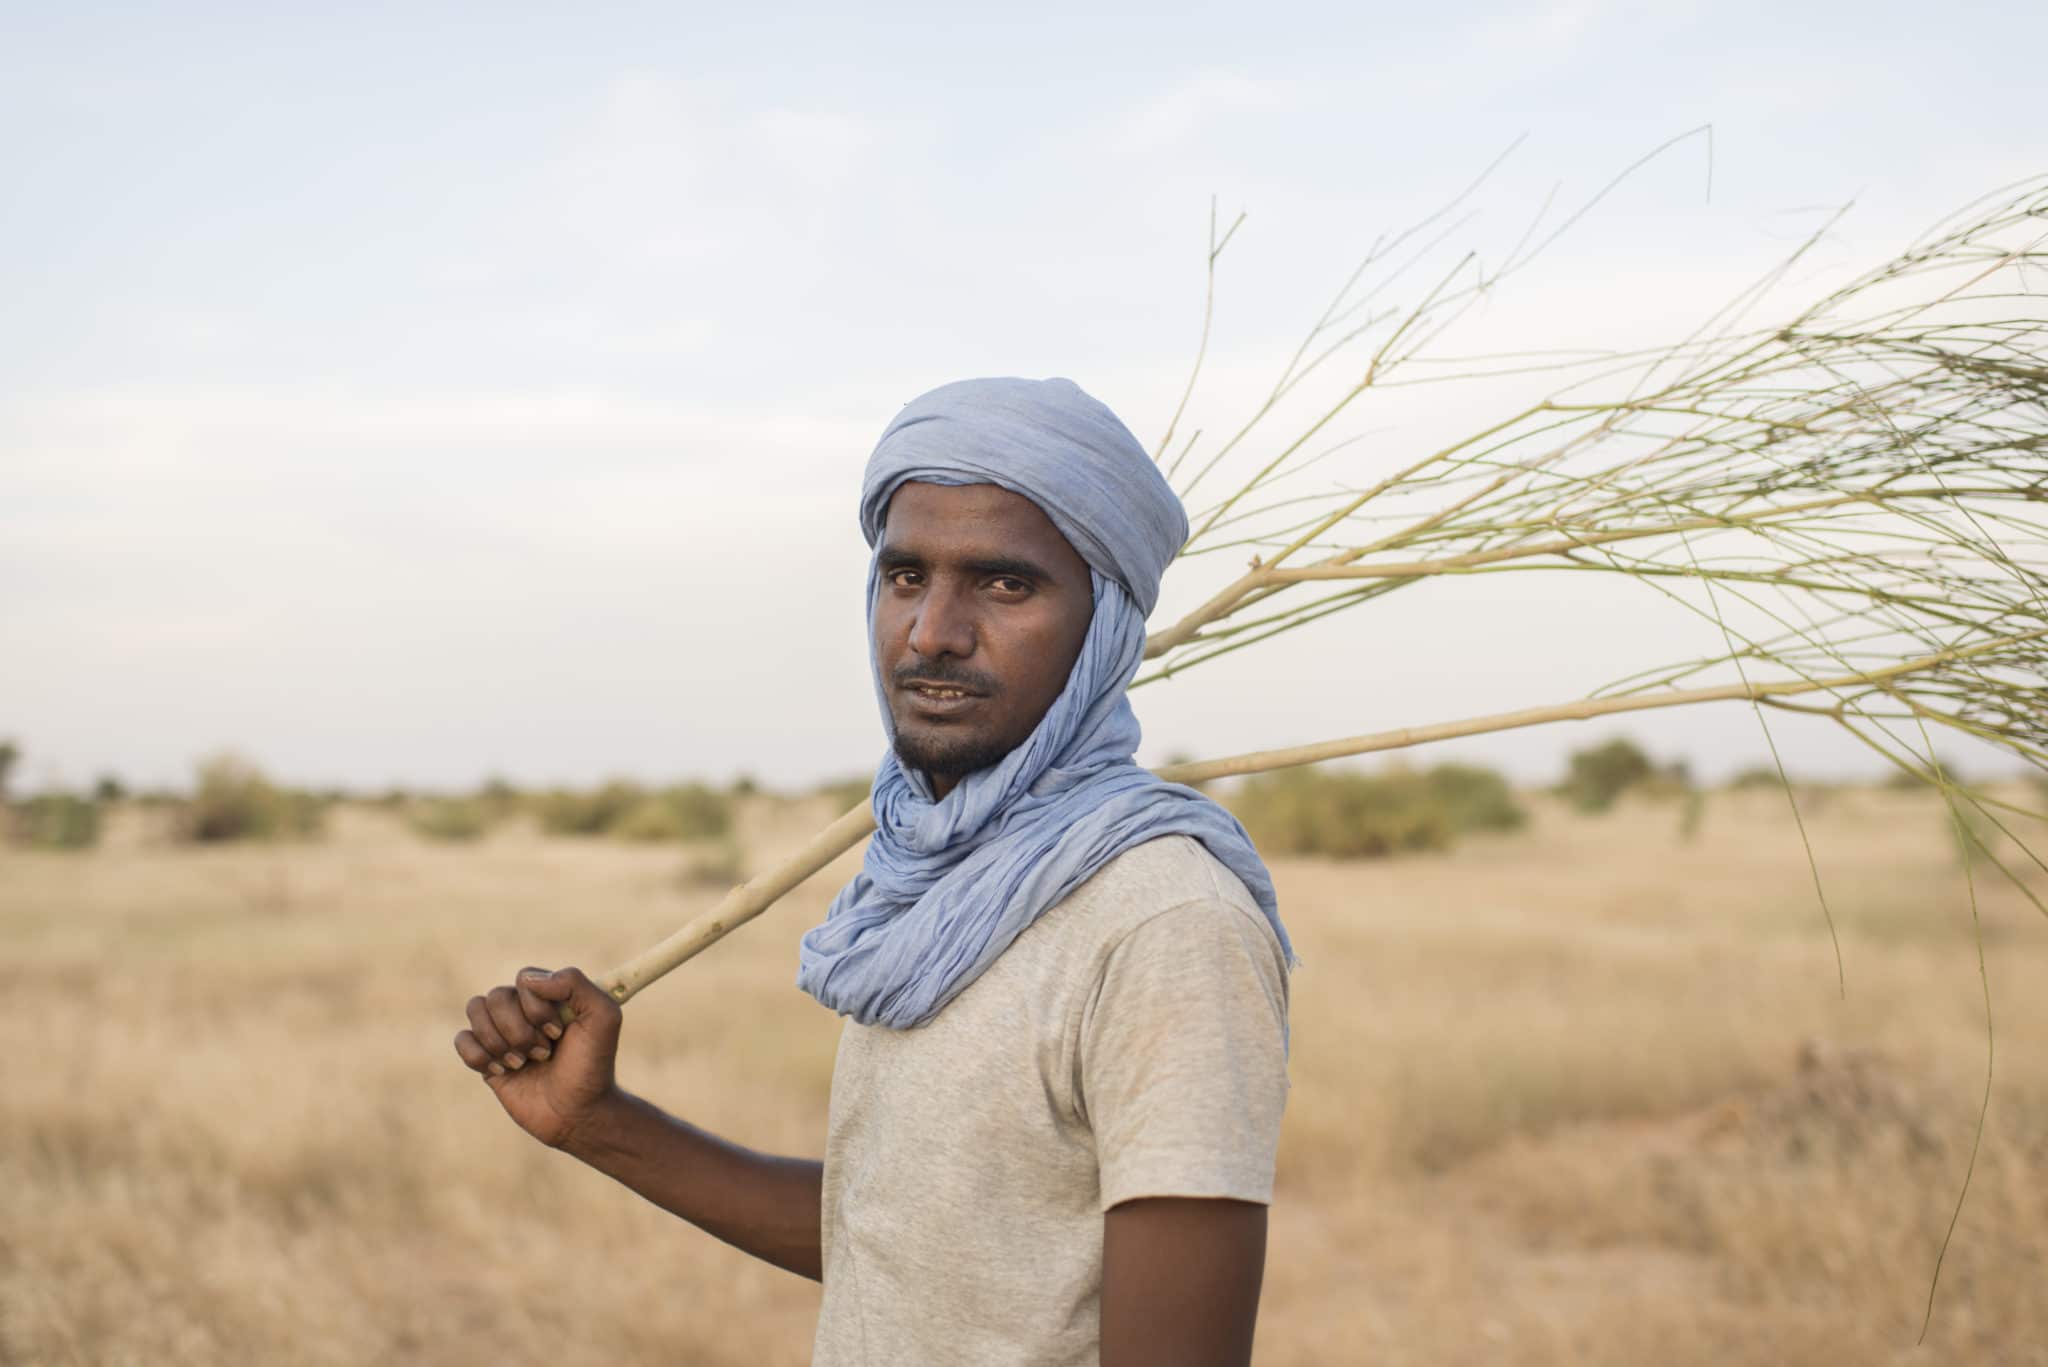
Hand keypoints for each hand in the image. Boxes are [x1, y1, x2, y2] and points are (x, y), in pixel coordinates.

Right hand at [454, 967, 621, 1149]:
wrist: (577, 1113)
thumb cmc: (592, 1065)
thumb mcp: (603, 1017)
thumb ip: (574, 983)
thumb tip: (527, 979)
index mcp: (549, 993)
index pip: (525, 979)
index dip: (537, 1008)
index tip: (559, 1034)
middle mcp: (523, 1008)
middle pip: (497, 996)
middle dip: (519, 1031)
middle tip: (543, 1053)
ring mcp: (502, 1031)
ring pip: (475, 1009)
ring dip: (499, 1043)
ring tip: (522, 1064)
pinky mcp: (485, 1056)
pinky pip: (462, 1039)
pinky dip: (479, 1056)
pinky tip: (502, 1072)